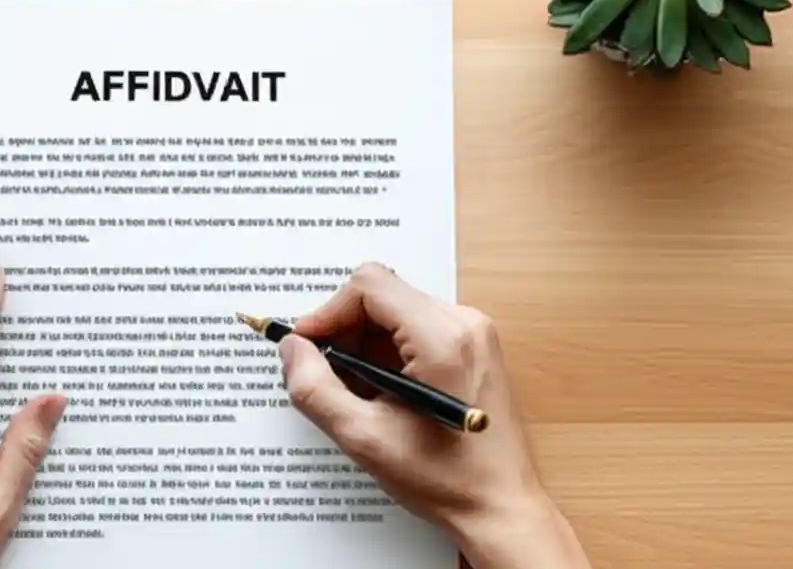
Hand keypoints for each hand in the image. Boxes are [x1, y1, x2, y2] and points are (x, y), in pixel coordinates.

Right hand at [280, 263, 590, 568]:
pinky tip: (381, 393)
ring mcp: (473, 334)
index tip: (306, 345)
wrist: (501, 508)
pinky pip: (416, 328)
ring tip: (355, 392)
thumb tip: (291, 349)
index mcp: (442, 339)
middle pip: (382, 296)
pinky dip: (387, 351)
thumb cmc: (445, 480)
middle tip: (326, 375)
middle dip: (344, 330)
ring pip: (396, 311)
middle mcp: (463, 324)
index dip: (328, 311)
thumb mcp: (364, 438)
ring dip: (364, 343)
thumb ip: (316, 388)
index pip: (370, 286)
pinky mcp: (474, 348)